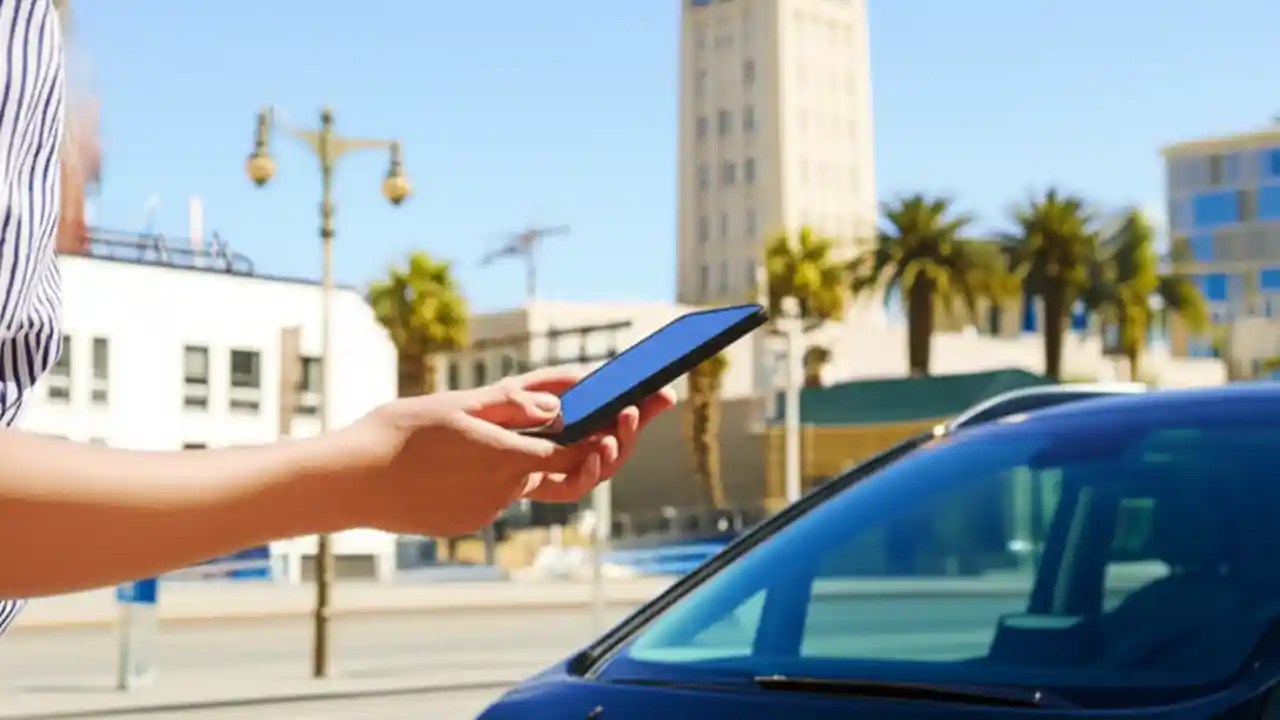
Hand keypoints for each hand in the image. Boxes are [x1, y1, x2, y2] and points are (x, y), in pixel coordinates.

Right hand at [339, 367, 674, 535]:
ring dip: (548, 456)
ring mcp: (486, 511)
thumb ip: (511, 404)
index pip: (577, 449)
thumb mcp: (457, 404)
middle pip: (572, 473)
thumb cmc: (397, 433)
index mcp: (504, 457)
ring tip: (560, 423)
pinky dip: (506, 471)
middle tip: (633, 416)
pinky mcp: (468, 521)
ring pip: (533, 481)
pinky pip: (502, 494)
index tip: (636, 409)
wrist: (348, 481)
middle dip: (609, 446)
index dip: (612, 431)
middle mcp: (502, 490)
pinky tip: (483, 449)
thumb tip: (559, 406)